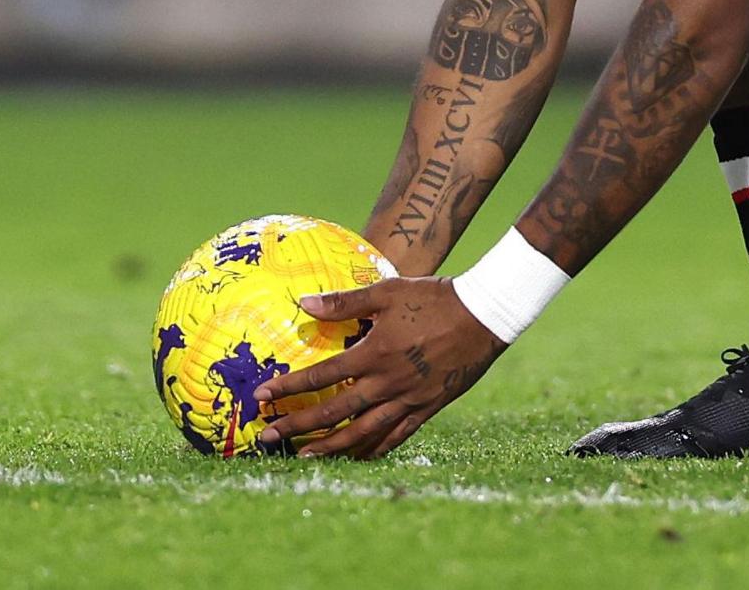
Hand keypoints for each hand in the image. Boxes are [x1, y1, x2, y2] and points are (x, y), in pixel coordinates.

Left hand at [252, 278, 504, 459]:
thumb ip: (346, 302)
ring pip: (362, 433)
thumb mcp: (390, 292)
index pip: (322, 377)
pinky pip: (395, 436)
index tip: (262, 397)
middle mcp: (388, 383)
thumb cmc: (436, 299)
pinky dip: (373, 449)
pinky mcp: (427, 408)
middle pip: (335, 413)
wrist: (486, 316)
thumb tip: (304, 303)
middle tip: (269, 436)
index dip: (289, 388)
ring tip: (304, 455)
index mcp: (374, 354)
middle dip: (298, 425)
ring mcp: (408, 399)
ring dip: (329, 447)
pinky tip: (356, 456)